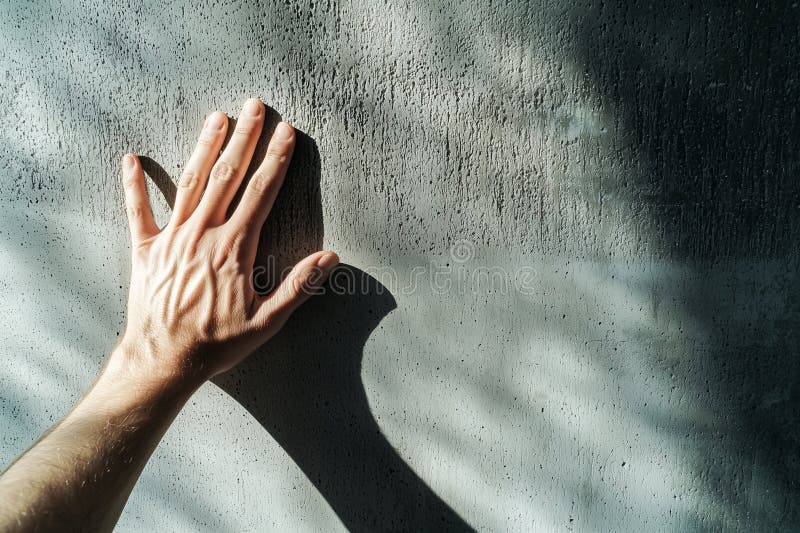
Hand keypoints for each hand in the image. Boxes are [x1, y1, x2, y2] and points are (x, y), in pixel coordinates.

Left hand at [111, 97, 337, 389]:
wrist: (163, 359)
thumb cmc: (217, 343)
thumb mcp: (266, 321)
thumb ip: (298, 286)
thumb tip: (330, 257)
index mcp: (235, 247)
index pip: (261, 193)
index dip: (276, 160)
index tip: (286, 132)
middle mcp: (203, 233)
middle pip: (227, 176)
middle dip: (244, 138)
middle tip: (254, 106)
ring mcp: (172, 238)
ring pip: (191, 183)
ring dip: (205, 147)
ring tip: (216, 118)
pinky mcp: (146, 250)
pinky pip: (138, 211)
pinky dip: (134, 185)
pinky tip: (131, 159)